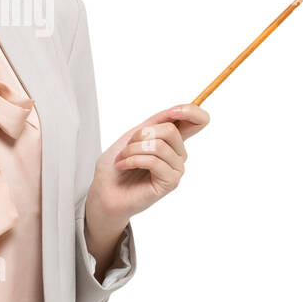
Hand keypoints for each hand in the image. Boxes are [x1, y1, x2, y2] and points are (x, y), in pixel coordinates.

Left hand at [87, 103, 210, 228]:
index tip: (172, 112)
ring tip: (122, 159)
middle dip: (141, 135)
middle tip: (127, 147)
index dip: (191, 111)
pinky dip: (133, 160)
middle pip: (171, 130)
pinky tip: (124, 165)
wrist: (104, 191)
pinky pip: (154, 161)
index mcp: (171, 140)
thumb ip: (156, 122)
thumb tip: (175, 110)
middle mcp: (177, 154)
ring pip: (159, 145)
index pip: (198, 121)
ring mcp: (175, 169)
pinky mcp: (170, 182)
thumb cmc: (117, 165)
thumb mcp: (134, 135)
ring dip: (132, 149)